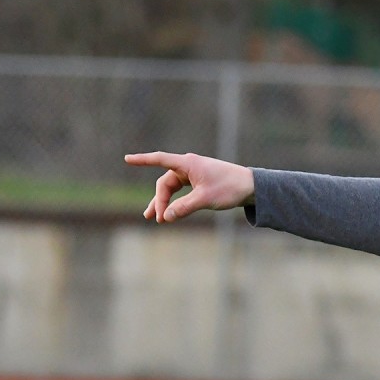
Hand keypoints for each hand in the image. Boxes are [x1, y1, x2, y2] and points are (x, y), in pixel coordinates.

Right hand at [125, 151, 255, 223]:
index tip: (127, 159)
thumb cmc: (230, 188)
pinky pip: (181, 191)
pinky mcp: (199, 181)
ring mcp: (194, 174)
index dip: (143, 160)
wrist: (251, 187)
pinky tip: (170, 213)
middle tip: (158, 219)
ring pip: (172, 188)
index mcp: (188, 164)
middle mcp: (189, 166)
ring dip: (164, 203)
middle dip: (160, 201)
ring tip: (153, 218)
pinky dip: (176, 202)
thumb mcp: (205, 199)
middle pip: (165, 183)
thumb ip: (184, 208)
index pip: (160, 159)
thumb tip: (166, 217)